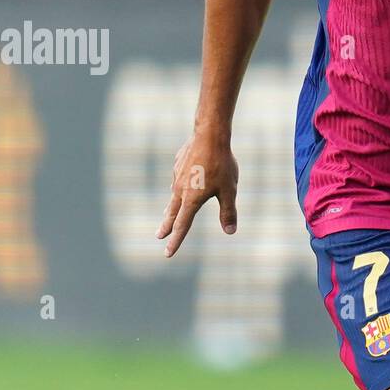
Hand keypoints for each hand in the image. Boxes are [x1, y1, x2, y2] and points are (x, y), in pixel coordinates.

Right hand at [156, 130, 238, 257]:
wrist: (209, 135)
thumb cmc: (221, 164)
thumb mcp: (229, 190)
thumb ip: (228, 212)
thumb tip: (230, 231)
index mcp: (191, 199)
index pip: (182, 226)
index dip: (176, 241)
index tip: (168, 253)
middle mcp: (180, 190)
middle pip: (172, 213)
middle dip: (166, 227)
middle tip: (159, 236)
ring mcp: (177, 176)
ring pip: (173, 196)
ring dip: (171, 207)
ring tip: (169, 214)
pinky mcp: (178, 164)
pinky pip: (178, 179)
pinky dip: (180, 186)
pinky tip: (185, 182)